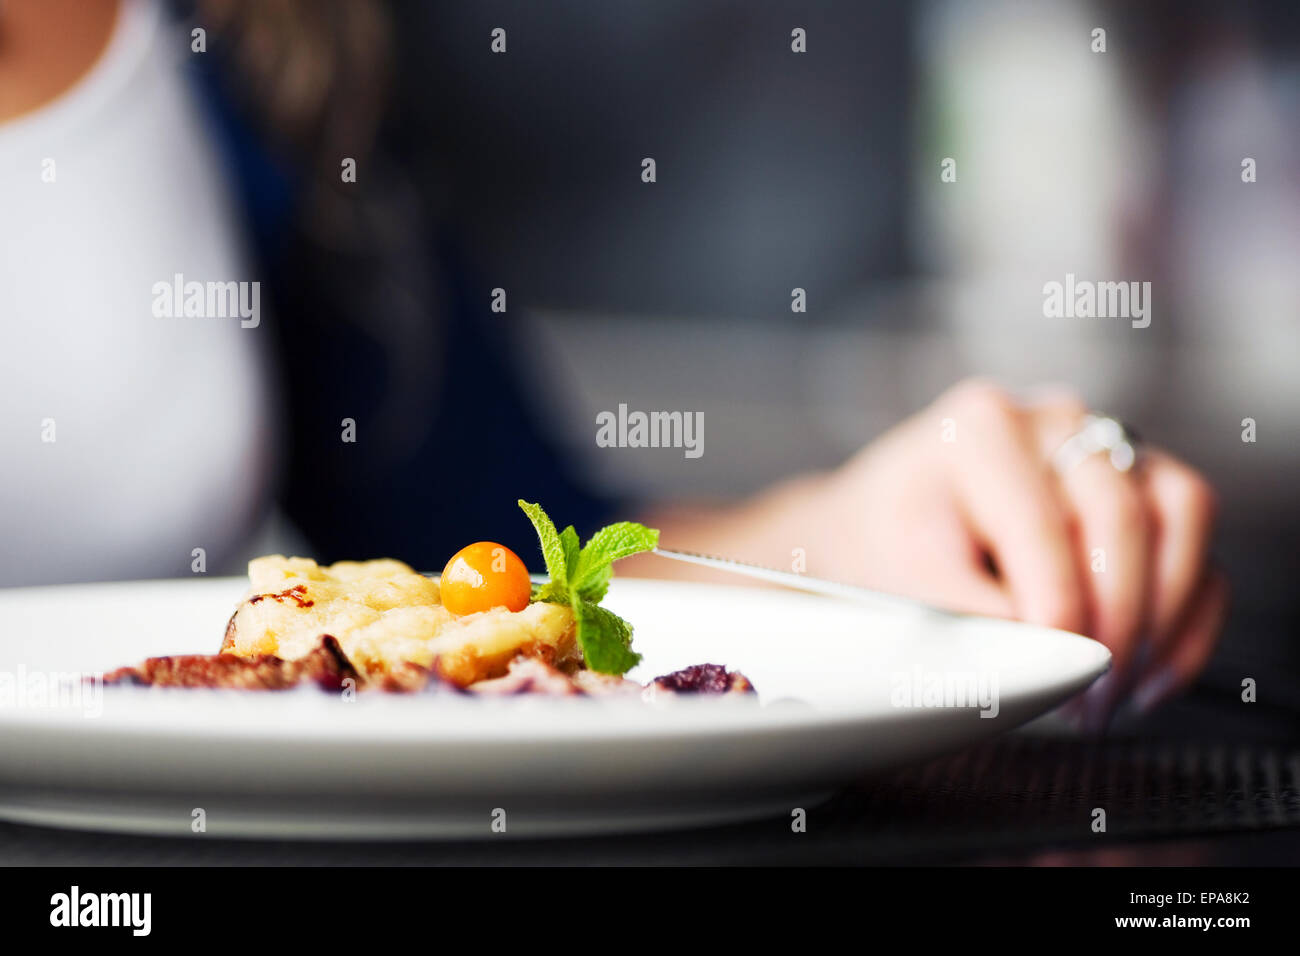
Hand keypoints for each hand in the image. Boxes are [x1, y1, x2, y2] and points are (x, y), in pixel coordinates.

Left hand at [640, 379, 1225, 728]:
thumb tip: (1059, 665)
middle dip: (1115, 624)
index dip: (1059, 614)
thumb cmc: (886, 553)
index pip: (1042, 527)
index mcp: (980, 429)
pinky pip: (1197, 541)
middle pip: (1121, 516)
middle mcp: (1051, 422)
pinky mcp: (1143, 483)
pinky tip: (1146, 675)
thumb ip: (980, 623)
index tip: (1058, 680)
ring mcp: (1104, 446)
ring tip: (1120, 688)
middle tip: (1089, 702)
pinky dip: (1185, 617)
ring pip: (1181, 514)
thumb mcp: (907, 586)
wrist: (877, 534)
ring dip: (1164, 614)